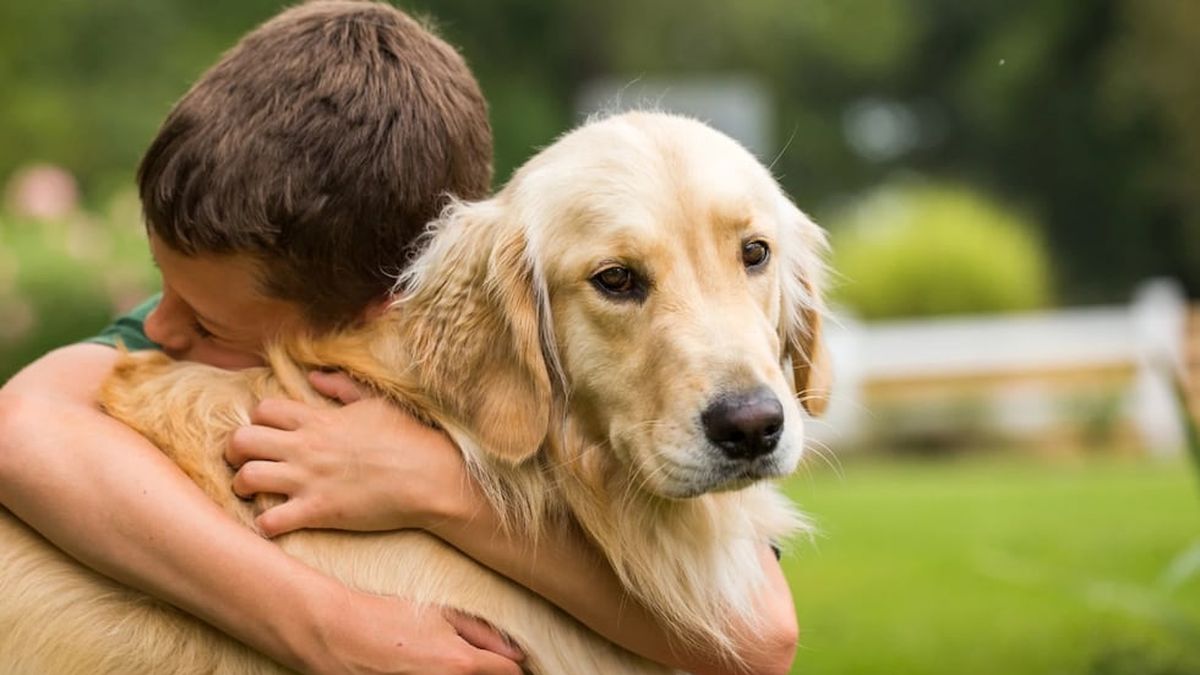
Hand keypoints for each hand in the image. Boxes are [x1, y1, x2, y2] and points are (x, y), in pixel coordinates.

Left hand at [225, 371, 476, 536]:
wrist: (431, 477)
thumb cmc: (409, 438)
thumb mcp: (376, 402)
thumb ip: (342, 387)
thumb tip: (314, 376)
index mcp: (319, 419)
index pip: (263, 410)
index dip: (257, 421)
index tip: (267, 434)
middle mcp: (306, 447)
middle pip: (241, 440)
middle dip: (234, 452)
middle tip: (244, 462)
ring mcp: (309, 480)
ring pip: (245, 478)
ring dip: (242, 487)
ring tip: (252, 494)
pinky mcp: (318, 511)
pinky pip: (270, 521)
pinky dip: (264, 524)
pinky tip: (275, 523)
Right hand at [300, 589, 523, 674]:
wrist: (333, 634)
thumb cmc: (387, 617)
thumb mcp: (439, 613)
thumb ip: (482, 633)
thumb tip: (517, 652)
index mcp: (461, 664)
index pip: (509, 673)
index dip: (510, 665)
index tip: (505, 662)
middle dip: (482, 673)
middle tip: (461, 661)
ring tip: (430, 661)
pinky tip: (414, 669)